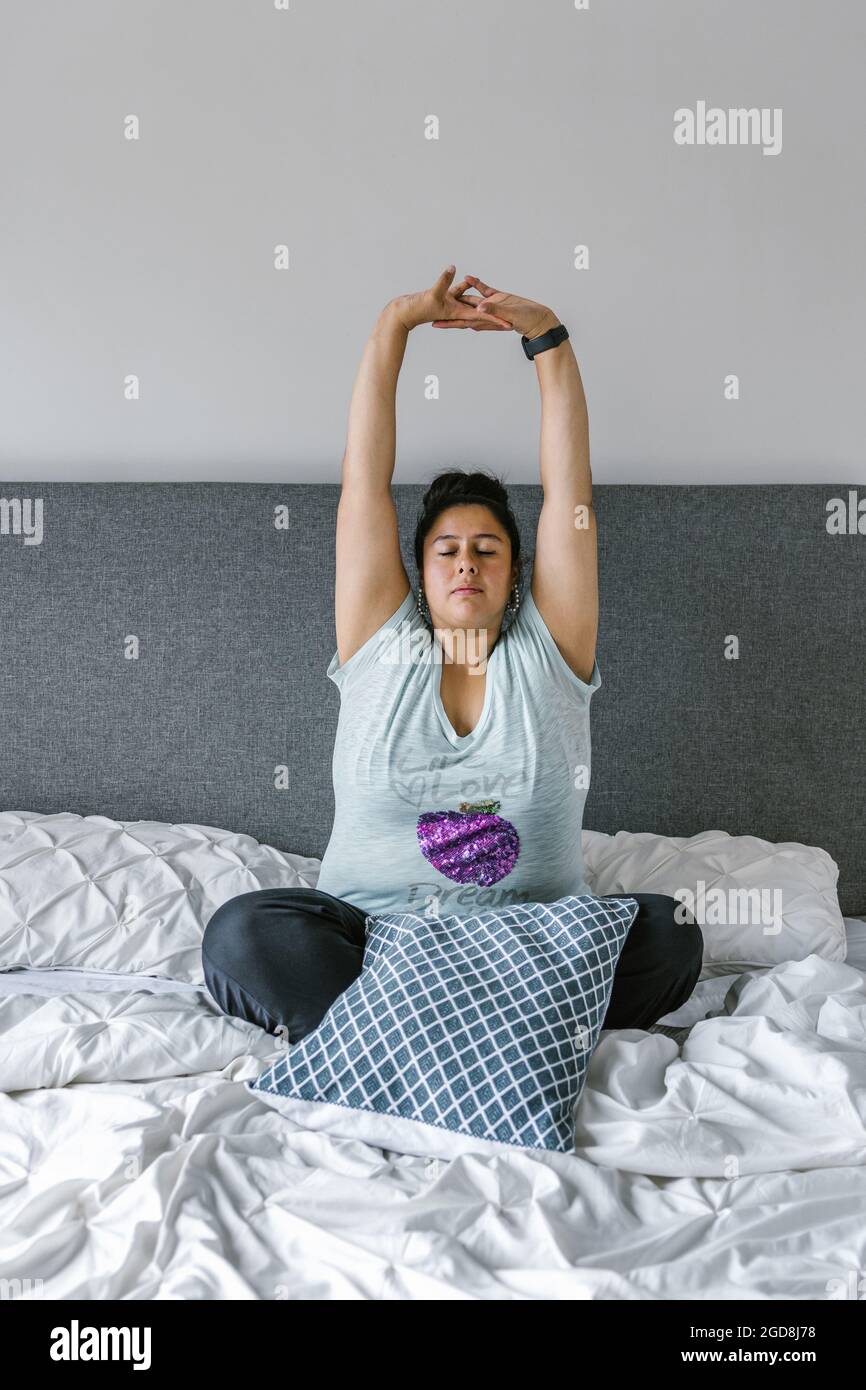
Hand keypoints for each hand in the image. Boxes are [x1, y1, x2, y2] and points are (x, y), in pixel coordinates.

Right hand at [391, 266, 512, 331]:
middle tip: (513, 318)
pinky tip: (471, 279)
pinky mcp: (446, 297)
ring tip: (499, 300)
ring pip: (473, 301)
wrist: (404, 312)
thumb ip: (444, 280)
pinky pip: (460, 291)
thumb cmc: (416, 307)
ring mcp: (453, 304)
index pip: (482, 316)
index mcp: (459, 312)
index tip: (509, 323)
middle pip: (481, 313)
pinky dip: (466, 286)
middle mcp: (459, 309)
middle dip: (496, 315)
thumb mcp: (433, 293)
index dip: (496, 318)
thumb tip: (453, 268)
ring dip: (484, 302)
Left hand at [434, 274, 558, 339]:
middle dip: (448, 310)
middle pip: (462, 311)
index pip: (462, 321)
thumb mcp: (509, 315)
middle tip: (432, 306)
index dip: (448, 322)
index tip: (435, 322)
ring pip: (471, 299)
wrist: (537, 318)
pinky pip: (484, 290)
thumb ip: (494, 309)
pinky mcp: (498, 296)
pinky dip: (476, 284)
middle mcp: (484, 313)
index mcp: (484, 320)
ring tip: (446, 291)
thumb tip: (478, 307)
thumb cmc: (525, 321)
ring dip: (460, 294)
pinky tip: (468, 277)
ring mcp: (490, 305)